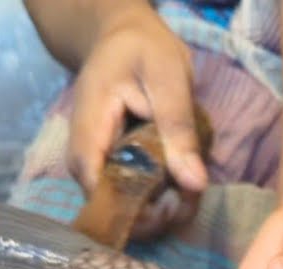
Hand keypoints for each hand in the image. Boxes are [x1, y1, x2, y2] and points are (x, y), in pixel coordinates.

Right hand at [69, 4, 208, 238]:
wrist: (125, 39)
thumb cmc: (144, 50)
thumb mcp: (168, 78)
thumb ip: (179, 128)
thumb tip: (195, 183)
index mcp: (90, 126)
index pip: (94, 184)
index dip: (128, 210)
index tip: (167, 210)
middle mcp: (87, 151)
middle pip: (109, 202)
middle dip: (151, 216)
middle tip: (187, 204)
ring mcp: (100, 160)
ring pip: (124, 203)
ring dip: (161, 210)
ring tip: (190, 199)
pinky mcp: (116, 164)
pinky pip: (135, 192)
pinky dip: (162, 197)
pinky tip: (185, 190)